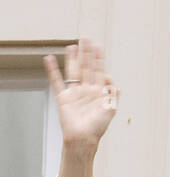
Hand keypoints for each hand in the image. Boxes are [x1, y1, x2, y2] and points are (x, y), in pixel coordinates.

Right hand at [44, 38, 117, 152]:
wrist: (83, 139)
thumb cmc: (97, 128)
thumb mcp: (110, 110)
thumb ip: (112, 94)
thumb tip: (111, 79)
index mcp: (99, 93)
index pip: (99, 71)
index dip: (98, 59)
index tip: (98, 46)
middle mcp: (87, 90)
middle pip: (87, 67)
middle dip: (86, 53)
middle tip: (86, 38)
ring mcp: (75, 93)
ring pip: (73, 71)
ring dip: (73, 59)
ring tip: (72, 46)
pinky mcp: (63, 98)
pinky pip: (57, 81)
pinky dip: (52, 70)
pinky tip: (49, 59)